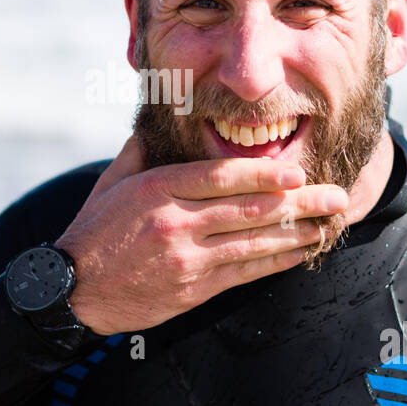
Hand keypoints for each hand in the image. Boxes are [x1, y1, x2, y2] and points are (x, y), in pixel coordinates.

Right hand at [57, 134, 348, 334]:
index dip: (265, 173)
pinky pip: (245, 273)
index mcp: (157, 189)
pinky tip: (301, 252)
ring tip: (329, 224)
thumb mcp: (113, 180)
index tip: (298, 170)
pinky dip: (277, 262)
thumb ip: (142, 148)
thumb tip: (163, 117)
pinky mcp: (193, 288)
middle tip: (335, 195)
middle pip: (249, 209)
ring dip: (298, 233)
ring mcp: (186, 259)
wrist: (72, 288)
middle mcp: (175, 223)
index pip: (221, 176)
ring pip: (254, 242)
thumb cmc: (95, 229)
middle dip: (299, 203)